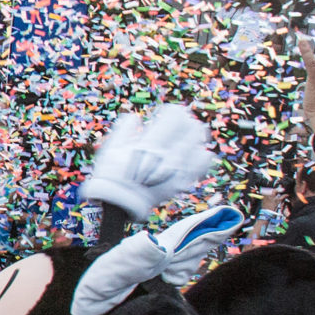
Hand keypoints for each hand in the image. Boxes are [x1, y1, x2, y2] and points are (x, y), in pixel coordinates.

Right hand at [80, 105, 214, 220]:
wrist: (121, 202)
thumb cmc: (112, 175)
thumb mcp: (112, 148)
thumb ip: (124, 129)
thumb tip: (134, 116)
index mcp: (151, 143)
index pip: (175, 115)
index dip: (172, 111)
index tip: (164, 114)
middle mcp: (168, 154)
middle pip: (191, 126)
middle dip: (185, 122)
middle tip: (178, 125)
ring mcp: (177, 168)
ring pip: (198, 141)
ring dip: (194, 135)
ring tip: (186, 137)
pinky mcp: (182, 180)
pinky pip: (202, 163)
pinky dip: (202, 154)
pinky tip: (197, 151)